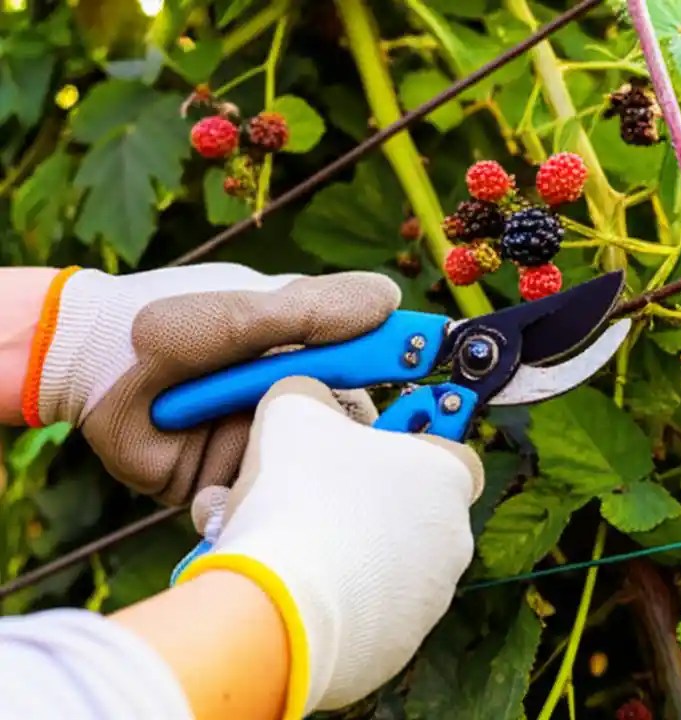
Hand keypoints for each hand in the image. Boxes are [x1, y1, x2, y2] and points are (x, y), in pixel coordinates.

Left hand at [25, 264, 399, 503]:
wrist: (84, 365)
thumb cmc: (165, 318)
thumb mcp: (243, 310)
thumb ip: (313, 310)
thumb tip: (392, 300)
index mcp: (307, 356)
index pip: (373, 377)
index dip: (404, 389)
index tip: (436, 399)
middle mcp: (289, 405)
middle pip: (347, 440)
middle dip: (348, 454)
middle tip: (337, 452)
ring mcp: (257, 448)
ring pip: (303, 481)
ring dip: (290, 482)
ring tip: (264, 470)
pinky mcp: (222, 488)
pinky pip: (252, 508)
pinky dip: (244, 509)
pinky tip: (226, 498)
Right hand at [177, 376, 483, 715]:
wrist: (274, 607)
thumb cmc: (296, 499)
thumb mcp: (292, 410)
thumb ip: (309, 393)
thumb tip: (306, 396)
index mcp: (448, 478)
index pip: (451, 452)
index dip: (408, 446)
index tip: (368, 449)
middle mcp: (453, 541)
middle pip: (410, 511)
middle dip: (360, 504)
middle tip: (305, 500)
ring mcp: (428, 600)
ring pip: (384, 566)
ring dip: (340, 552)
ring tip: (281, 545)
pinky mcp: (395, 648)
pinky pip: (365, 615)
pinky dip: (331, 603)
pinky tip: (287, 590)